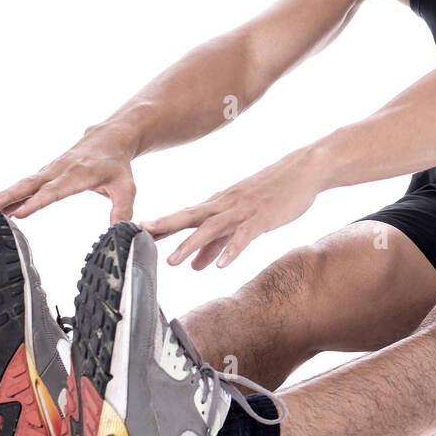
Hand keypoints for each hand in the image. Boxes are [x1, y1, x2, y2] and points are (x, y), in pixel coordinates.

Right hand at [0, 124, 138, 224]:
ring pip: (26, 182)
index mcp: (79, 174)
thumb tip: (118, 230)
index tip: (19, 213)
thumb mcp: (126, 187)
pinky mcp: (48, 172)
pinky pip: (28, 183)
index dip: (37, 202)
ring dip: (7, 195)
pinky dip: (13, 193)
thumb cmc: (117, 165)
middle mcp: (61, 170)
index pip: (55, 190)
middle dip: (11, 195)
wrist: (109, 139)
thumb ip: (122, 209)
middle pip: (32, 184)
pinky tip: (0, 206)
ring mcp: (52, 170)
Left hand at [142, 146, 323, 269]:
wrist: (303, 169)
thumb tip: (195, 264)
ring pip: (212, 228)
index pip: (183, 216)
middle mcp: (225, 205)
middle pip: (189, 217)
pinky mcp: (263, 217)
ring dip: (192, 244)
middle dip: (164, 228)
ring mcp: (243, 210)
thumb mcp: (242, 216)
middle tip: (139, 238)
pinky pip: (245, 236)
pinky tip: (223, 265)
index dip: (159, 225)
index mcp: (218, 204)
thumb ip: (218, 241)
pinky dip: (233, 250)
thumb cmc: (273, 192)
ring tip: (173, 261)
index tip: (132, 234)